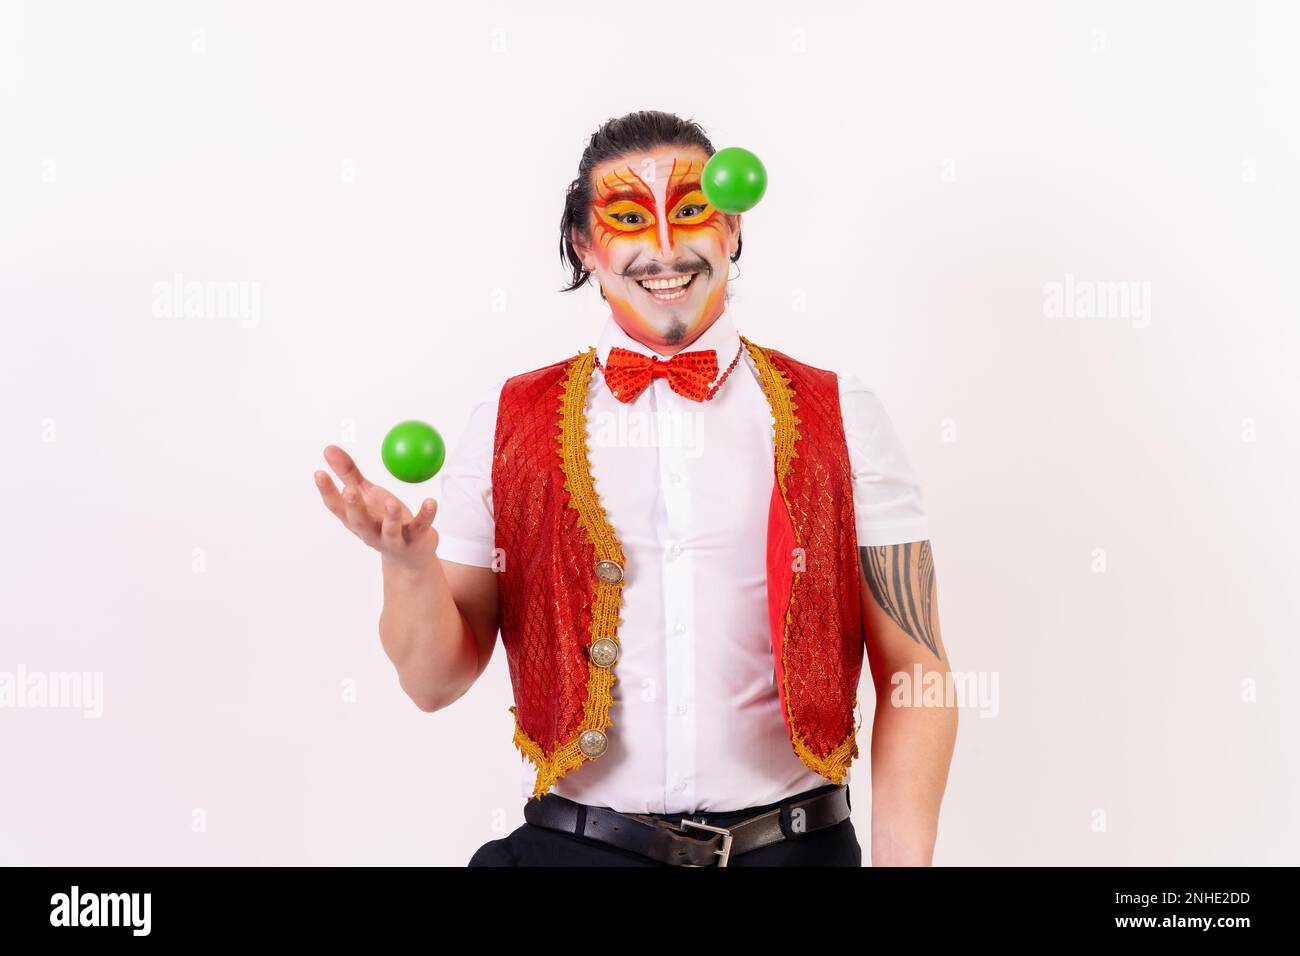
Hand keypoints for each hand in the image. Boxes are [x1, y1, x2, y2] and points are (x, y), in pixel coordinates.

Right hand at [315, 445, 438, 571]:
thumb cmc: (384, 520)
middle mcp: (370, 532)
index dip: (327, 491)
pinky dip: (426, 515)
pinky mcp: (415, 542)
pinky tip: (431, 501)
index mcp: (356, 520)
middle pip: (359, 521)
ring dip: (390, 517)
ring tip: (392, 503)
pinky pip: (421, 528)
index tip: (318, 473)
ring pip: (389, 530)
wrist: (410, 557)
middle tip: (349, 489)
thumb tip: (328, 448)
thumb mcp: (367, 496)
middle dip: (353, 506)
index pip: (337, 507)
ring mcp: (392, 540)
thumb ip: (349, 474)